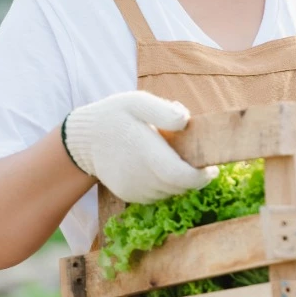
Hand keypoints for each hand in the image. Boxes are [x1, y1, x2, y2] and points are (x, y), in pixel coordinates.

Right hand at [62, 91, 215, 203]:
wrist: (83, 140)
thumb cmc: (115, 116)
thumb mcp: (137, 101)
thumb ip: (163, 111)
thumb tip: (186, 121)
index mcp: (146, 153)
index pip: (182, 176)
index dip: (202, 177)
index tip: (212, 168)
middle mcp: (141, 177)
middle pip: (180, 186)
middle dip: (194, 176)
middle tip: (196, 158)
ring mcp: (134, 189)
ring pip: (170, 192)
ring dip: (178, 180)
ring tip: (171, 157)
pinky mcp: (129, 195)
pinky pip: (157, 194)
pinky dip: (164, 184)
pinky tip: (157, 166)